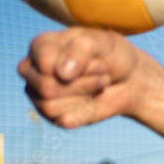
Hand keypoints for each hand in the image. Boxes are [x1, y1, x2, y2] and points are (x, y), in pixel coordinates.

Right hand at [18, 28, 141, 128]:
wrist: (130, 79)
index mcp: (41, 47)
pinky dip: (85, 111)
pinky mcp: (54, 116)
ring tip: (101, 82)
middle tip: (103, 70)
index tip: (99, 59)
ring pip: (50, 105)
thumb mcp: (102, 42)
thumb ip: (81, 49)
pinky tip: (94, 99)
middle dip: (83, 81)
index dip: (78, 64)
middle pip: (46, 86)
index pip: (44, 61)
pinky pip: (63, 120)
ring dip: (85, 94)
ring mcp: (40, 95)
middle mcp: (33, 72)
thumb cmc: (112, 56)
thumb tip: (61, 74)